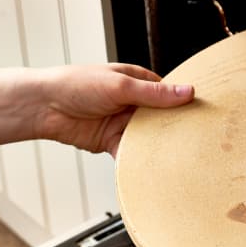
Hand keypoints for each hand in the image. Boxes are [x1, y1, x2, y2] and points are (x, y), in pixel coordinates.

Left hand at [36, 63, 193, 155]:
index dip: (184, 102)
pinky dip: (140, 159)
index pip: (169, 93)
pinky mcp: (113, 142)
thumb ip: (154, 94)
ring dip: (158, 144)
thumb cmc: (75, 85)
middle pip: (162, 117)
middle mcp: (133, 103)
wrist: (42, 107)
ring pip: (149, 136)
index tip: (203, 112)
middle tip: (195, 136)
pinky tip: (153, 164)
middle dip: (174, 126)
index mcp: (137, 82)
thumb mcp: (121, 86)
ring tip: (178, 153)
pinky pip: (132, 153)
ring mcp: (123, 123)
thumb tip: (187, 91)